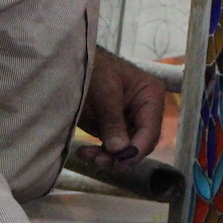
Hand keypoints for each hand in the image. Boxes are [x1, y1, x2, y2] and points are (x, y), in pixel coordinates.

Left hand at [77, 48, 165, 168]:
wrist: (71, 62)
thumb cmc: (93, 67)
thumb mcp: (104, 92)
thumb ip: (112, 121)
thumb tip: (119, 150)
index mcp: (150, 96)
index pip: (151, 129)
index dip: (138, 148)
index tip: (122, 160)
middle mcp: (143, 112)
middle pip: (139, 144)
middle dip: (120, 155)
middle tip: (100, 161)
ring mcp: (127, 122)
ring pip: (123, 150)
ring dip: (106, 157)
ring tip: (87, 155)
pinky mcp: (111, 129)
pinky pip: (109, 149)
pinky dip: (97, 153)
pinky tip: (83, 152)